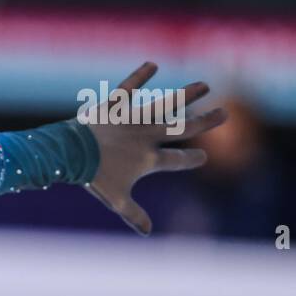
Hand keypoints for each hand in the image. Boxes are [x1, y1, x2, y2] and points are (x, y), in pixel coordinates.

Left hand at [78, 61, 227, 235]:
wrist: (71, 154)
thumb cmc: (94, 178)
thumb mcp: (116, 199)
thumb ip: (134, 214)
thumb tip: (148, 232)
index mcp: (148, 159)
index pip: (177, 160)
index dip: (191, 159)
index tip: (203, 156)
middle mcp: (146, 137)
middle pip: (182, 128)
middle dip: (205, 122)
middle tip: (224, 114)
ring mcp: (132, 120)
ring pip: (165, 105)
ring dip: (185, 95)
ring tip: (203, 84)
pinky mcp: (114, 106)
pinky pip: (128, 88)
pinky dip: (139, 76)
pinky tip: (152, 63)